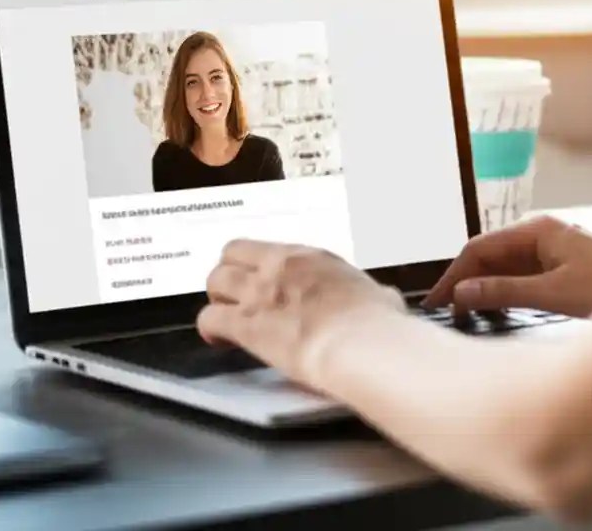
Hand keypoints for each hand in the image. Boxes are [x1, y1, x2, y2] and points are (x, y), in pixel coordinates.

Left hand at [197, 240, 404, 388]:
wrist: (361, 343)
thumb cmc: (376, 323)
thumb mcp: (378, 294)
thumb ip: (366, 294)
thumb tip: (381, 300)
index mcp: (311, 257)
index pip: (267, 248)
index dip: (257, 264)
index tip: (261, 279)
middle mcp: (278, 267)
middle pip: (231, 255)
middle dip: (229, 274)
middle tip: (233, 295)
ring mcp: (259, 293)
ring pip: (214, 281)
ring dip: (217, 299)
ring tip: (224, 316)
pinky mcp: (246, 324)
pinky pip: (210, 319)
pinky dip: (210, 330)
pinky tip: (218, 340)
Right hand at [423, 215, 591, 317]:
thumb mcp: (554, 292)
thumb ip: (505, 291)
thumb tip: (463, 293)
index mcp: (537, 230)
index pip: (480, 248)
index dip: (454, 275)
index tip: (437, 301)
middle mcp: (541, 235)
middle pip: (489, 257)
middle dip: (466, 282)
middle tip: (446, 314)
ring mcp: (551, 252)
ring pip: (503, 269)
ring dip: (484, 290)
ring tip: (464, 317)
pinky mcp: (560, 271)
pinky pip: (520, 279)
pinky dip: (504, 294)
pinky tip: (495, 312)